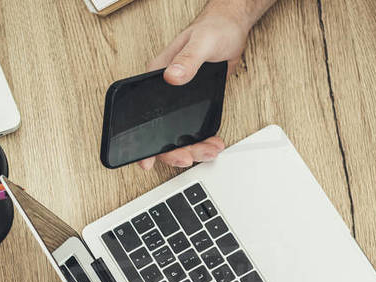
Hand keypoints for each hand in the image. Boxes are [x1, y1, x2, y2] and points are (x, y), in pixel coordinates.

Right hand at [138, 7, 252, 169]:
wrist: (231, 28)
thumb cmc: (213, 28)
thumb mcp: (201, 43)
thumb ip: (187, 60)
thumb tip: (172, 76)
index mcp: (158, 76)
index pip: (144, 114)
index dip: (144, 141)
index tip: (147, 159)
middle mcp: (165, 92)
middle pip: (162, 132)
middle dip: (176, 150)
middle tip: (190, 158)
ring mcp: (179, 100)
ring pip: (179, 134)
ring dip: (193, 148)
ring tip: (209, 150)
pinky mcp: (193, 103)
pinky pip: (194, 128)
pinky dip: (203, 140)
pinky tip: (212, 143)